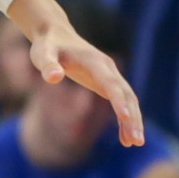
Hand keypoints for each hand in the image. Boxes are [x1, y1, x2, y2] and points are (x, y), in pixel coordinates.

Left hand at [11, 0, 143, 146]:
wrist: (55, 34)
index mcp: (94, 61)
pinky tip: (125, 138)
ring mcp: (109, 76)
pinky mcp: (106, 83)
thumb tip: (54, 78)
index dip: (118, 100)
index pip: (110, 83)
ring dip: (133, 121)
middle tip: (136, 140)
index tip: (126, 117)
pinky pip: (121, 102)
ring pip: (128, 100)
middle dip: (132, 117)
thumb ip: (47, 65)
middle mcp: (107, 68)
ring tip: (134, 143)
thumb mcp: (42, 54)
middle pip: (126, 94)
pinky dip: (125, 118)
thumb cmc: (47, 45)